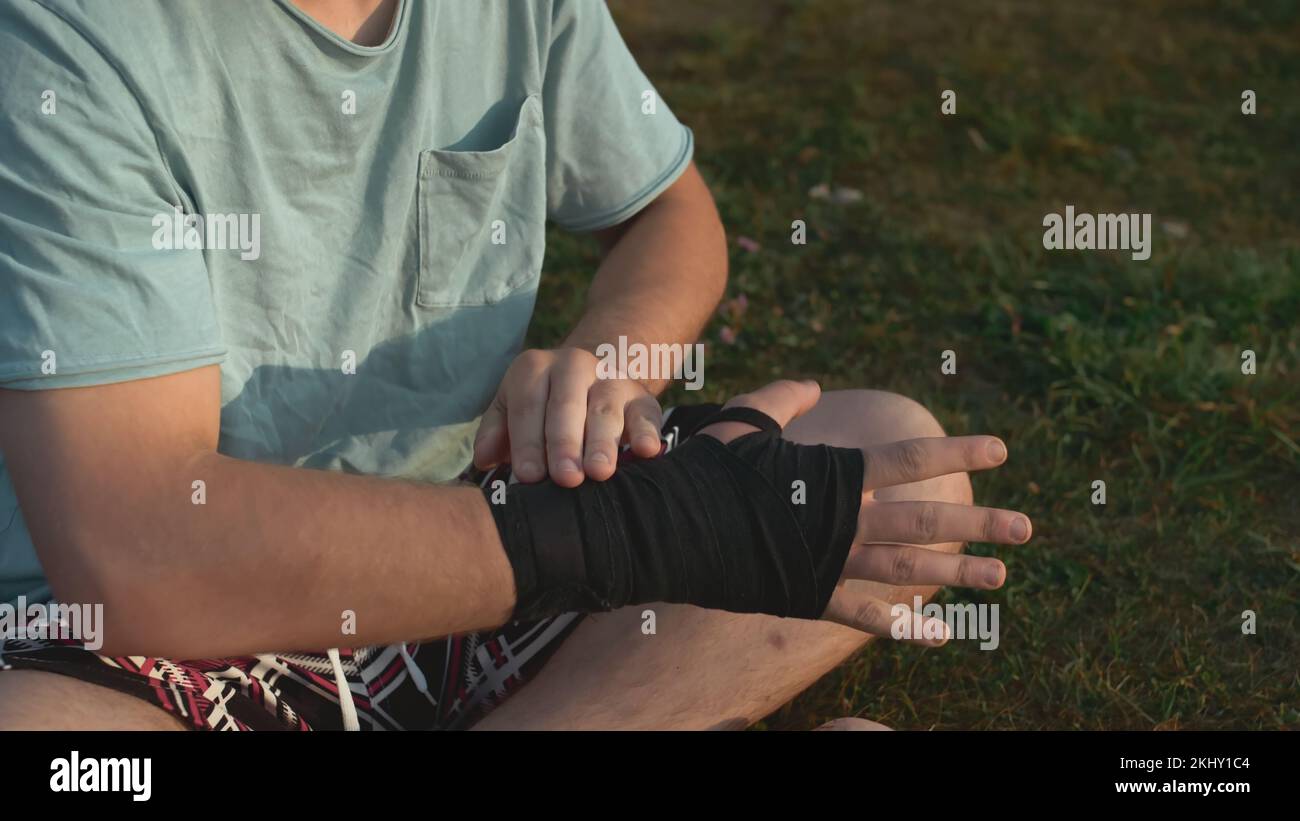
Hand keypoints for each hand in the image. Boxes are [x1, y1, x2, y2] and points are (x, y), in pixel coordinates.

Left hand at [473, 347, 663, 487]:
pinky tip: (647, 451)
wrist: (594, 376)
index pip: (528, 404)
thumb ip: (497, 431)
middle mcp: (574, 365)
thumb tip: (484, 458)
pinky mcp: (642, 397)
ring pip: (606, 409)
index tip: (528, 475)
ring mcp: (611, 379)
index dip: (527, 441)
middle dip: (564, 443)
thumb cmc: (544, 405)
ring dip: (602, 443)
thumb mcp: (513, 408)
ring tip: (599, 472)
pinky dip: (648, 432)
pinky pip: (646, 413)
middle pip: (567, 405)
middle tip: (565, 477)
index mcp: (535, 368)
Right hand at [698, 379, 1032, 643]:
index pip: (907, 459)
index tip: (1001, 450)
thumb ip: (780, 401)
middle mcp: (843, 520)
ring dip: (957, 575)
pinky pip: (864, 617)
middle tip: (1027, 527)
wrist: (668, 531)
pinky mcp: (809, 596)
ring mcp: (829, 563)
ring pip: (906, 572)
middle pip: (924, 522)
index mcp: (832, 474)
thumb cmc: (702, 473)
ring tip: (1001, 578)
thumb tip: (812, 386)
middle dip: (980, 523)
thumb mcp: (740, 423)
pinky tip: (940, 636)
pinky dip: (902, 628)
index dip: (955, 452)